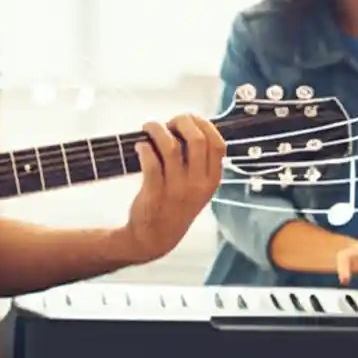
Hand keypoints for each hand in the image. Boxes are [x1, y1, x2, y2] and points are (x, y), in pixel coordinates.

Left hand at [118, 114, 225, 262]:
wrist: (155, 237)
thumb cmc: (176, 204)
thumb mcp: (198, 188)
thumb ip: (199, 162)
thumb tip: (190, 124)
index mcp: (211, 180)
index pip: (217, 144)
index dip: (204, 125)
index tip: (190, 120)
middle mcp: (197, 184)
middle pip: (197, 140)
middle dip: (182, 121)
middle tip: (169, 122)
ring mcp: (176, 189)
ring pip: (170, 147)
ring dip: (157, 130)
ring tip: (149, 127)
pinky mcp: (154, 193)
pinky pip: (150, 162)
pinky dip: (144, 147)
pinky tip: (140, 145)